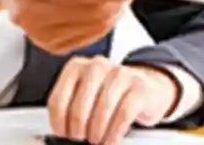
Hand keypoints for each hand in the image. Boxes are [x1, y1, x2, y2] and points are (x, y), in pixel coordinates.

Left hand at [47, 57, 178, 144]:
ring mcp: (120, 74)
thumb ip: (72, 108)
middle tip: (82, 140)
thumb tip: (63, 134)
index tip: (63, 134)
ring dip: (97, 133)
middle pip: (79, 108)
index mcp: (76, 67)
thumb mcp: (87, 95)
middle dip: (78, 131)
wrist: (146, 88)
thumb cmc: (110, 96)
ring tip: (97, 141)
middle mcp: (97, 66)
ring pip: (102, 110)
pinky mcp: (139, 86)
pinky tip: (111, 141)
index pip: (58, 100)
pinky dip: (114, 133)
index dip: (59, 123)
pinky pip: (123, 114)